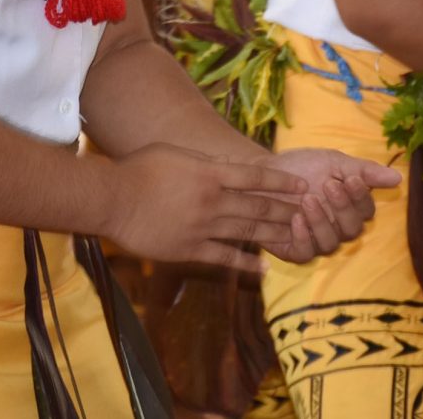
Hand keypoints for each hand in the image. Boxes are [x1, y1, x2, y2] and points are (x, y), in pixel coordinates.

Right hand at [103, 142, 309, 272]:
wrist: (114, 198)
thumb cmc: (141, 168)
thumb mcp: (177, 153)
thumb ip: (205, 161)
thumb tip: (228, 164)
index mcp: (210, 173)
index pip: (255, 177)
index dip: (281, 182)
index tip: (301, 185)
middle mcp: (212, 200)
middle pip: (257, 205)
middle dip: (285, 209)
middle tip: (309, 212)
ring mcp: (202, 227)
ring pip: (246, 230)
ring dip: (273, 233)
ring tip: (295, 236)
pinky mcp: (189, 249)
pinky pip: (224, 258)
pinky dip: (246, 263)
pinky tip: (264, 267)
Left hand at [259, 147, 402, 262]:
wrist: (263, 173)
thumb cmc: (302, 167)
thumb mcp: (333, 162)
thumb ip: (364, 171)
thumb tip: (398, 177)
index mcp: (350, 207)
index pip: (366, 210)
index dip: (361, 197)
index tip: (350, 179)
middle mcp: (337, 228)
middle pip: (352, 229)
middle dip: (342, 207)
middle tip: (329, 186)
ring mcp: (316, 240)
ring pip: (330, 243)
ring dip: (322, 221)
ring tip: (308, 200)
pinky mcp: (294, 250)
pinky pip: (305, 253)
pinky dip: (303, 238)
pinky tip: (296, 219)